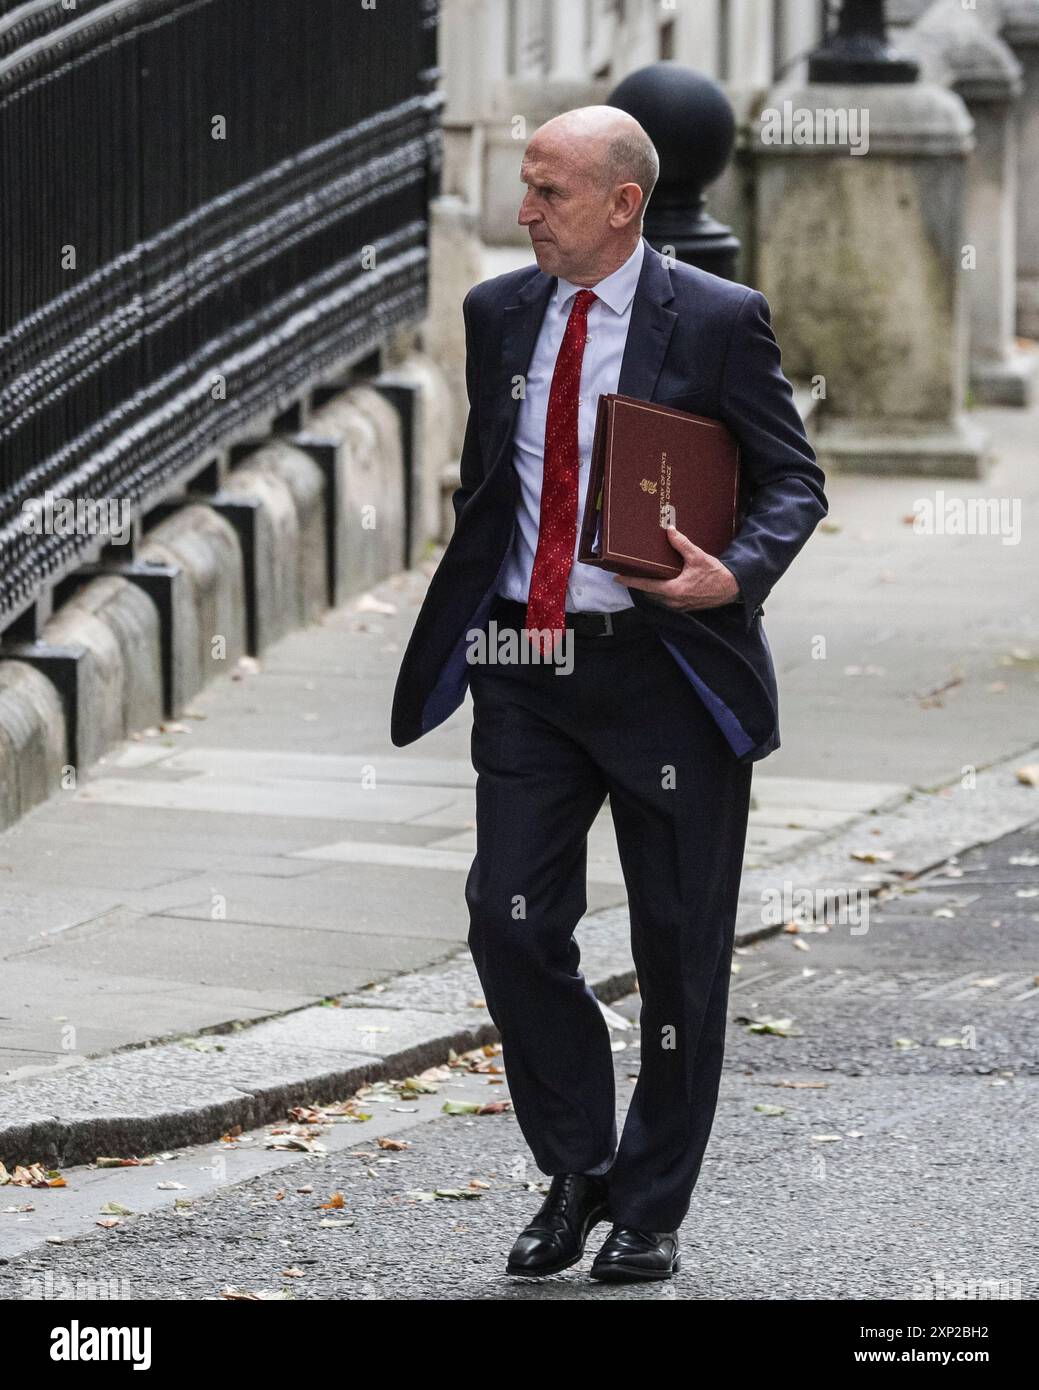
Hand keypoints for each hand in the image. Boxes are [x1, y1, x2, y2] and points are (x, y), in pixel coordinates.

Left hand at [613, 524, 739, 610]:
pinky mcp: (684, 607)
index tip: (617, 578)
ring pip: (657, 598)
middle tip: (628, 574)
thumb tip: (670, 531)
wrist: (732, 589)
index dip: (630, 581)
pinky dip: (659, 592)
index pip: (646, 586)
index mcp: (673, 590)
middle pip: (649, 593)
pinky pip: (666, 601)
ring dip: (649, 589)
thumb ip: (682, 544)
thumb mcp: (698, 557)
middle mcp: (673, 602)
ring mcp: (678, 606)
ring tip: (641, 577)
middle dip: (638, 584)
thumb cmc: (716, 574)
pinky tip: (659, 583)